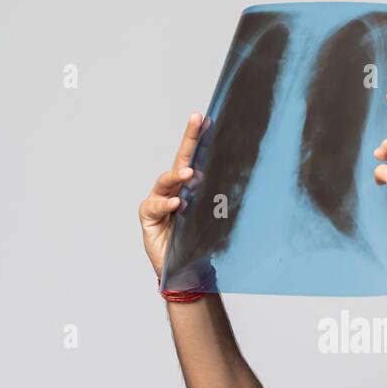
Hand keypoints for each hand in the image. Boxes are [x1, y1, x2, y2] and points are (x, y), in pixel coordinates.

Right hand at [139, 111, 210, 281]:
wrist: (184, 269)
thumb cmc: (197, 241)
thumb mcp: (212, 218)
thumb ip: (216, 200)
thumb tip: (237, 180)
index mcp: (188, 186)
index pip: (194, 158)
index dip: (199, 138)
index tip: (208, 118)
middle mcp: (171, 188)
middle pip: (179, 159)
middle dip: (189, 139)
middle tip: (197, 120)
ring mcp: (158, 201)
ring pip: (165, 181)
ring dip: (177, 175)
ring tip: (189, 173)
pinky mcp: (149, 217)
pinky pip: (157, 206)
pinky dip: (167, 204)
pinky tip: (177, 203)